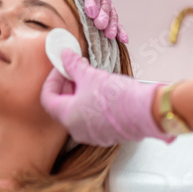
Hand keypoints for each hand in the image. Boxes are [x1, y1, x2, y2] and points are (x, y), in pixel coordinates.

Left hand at [40, 49, 170, 146]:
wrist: (144, 112)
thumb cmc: (117, 96)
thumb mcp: (91, 75)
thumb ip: (73, 65)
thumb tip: (64, 55)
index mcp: (68, 116)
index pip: (47, 98)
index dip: (52, 80)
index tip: (62, 68)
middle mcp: (76, 129)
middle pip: (62, 105)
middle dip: (67, 85)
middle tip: (76, 70)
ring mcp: (91, 135)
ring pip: (77, 112)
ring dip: (79, 94)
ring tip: (91, 78)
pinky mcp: (105, 136)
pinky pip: (91, 119)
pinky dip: (91, 105)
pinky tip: (102, 92)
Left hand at [53, 0, 128, 42]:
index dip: (93, 0)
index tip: (90, 12)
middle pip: (104, 3)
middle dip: (103, 15)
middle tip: (100, 25)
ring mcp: (104, 5)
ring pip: (111, 14)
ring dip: (112, 25)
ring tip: (109, 35)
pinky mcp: (106, 16)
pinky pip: (114, 23)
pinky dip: (119, 31)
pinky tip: (123, 39)